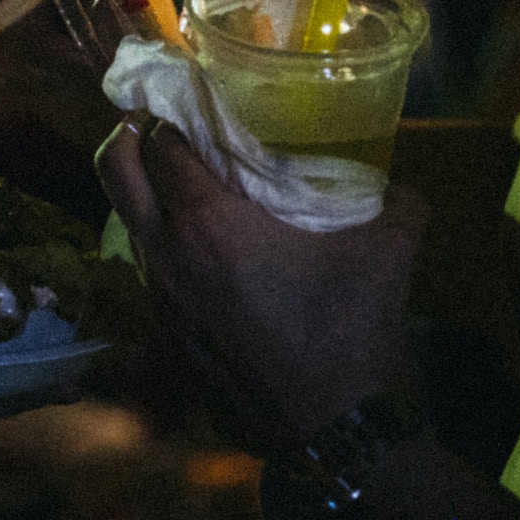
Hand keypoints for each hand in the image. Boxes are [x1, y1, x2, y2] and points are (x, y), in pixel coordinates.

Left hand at [97, 117, 424, 445]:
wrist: (335, 426)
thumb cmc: (350, 329)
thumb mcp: (388, 251)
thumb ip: (400, 200)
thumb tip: (404, 179)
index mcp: (209, 223)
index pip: (161, 142)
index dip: (172, 110)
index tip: (194, 93)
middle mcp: (170, 252)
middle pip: (115, 169)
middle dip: (128, 132)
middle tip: (161, 117)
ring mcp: (163, 294)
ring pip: (128, 218)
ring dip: (143, 187)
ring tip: (183, 173)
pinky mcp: (169, 327)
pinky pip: (147, 260)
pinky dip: (159, 234)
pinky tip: (201, 237)